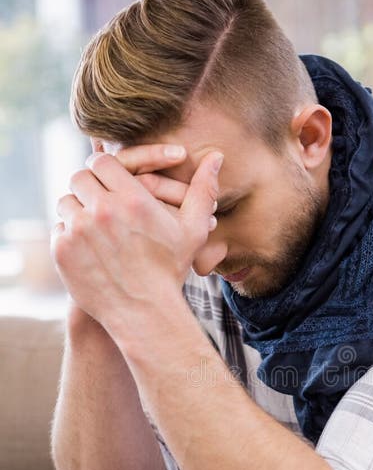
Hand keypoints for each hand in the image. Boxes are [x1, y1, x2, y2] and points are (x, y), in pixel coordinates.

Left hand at [52, 145, 225, 337]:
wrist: (144, 313)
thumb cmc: (171, 270)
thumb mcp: (193, 230)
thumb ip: (203, 190)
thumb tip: (216, 156)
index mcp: (132, 199)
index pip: (102, 161)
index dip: (105, 169)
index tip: (111, 182)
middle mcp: (102, 210)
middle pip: (79, 177)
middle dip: (89, 187)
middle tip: (100, 202)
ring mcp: (79, 230)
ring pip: (66, 202)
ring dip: (78, 210)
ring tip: (95, 226)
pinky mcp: (63, 250)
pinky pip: (59, 229)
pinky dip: (70, 235)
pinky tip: (88, 248)